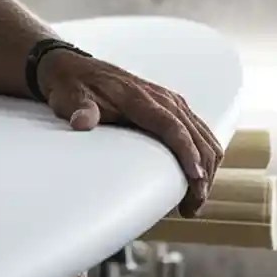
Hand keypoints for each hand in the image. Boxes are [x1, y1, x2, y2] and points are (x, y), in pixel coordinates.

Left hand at [37, 49, 222, 217]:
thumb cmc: (73, 86)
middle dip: (202, 173)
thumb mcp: (69, 97)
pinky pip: (199, 131)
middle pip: (196, 136)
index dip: (187, 152)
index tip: (195, 178)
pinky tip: (199, 177)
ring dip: (207, 168)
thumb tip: (81, 122)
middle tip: (190, 208)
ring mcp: (170, 102)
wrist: (74, 68)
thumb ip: (79, 109)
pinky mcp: (171, 107)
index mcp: (139, 98)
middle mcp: (162, 98)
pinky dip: (204, 155)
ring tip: (193, 202)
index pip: (172, 126)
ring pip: (204, 136)